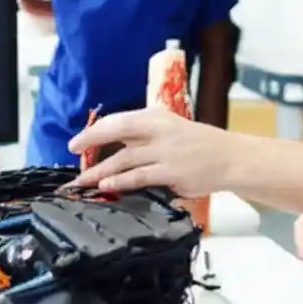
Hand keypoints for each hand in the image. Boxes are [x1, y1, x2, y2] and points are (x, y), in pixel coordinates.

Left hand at [67, 108, 240, 196]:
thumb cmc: (198, 145)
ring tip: (83, 180)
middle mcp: (159, 130)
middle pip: (116, 132)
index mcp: (156, 117)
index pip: (118, 120)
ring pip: (124, 159)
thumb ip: (144, 136)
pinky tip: (107, 186)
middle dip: (90, 141)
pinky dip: (120, 182)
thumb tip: (112, 148)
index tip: (76, 142)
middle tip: (72, 152)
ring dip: (100, 171)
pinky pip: (139, 177)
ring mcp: (165, 152)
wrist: (230, 158)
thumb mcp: (171, 129)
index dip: (94, 130)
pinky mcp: (171, 172)